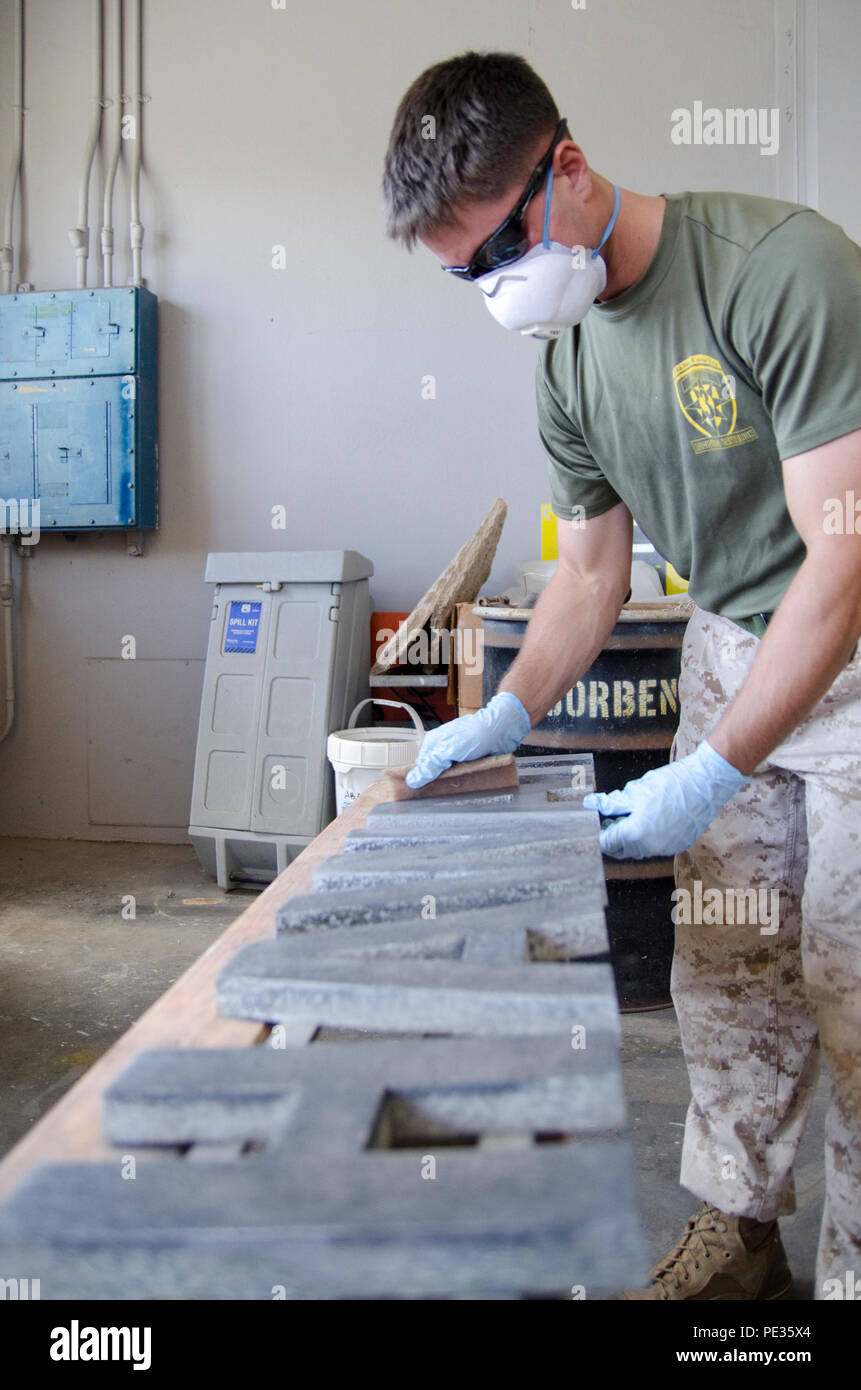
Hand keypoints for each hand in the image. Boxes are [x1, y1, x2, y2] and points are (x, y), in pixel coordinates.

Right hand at [405, 692, 530, 788]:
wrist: (503, 728)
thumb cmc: (477, 733)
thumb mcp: (449, 750)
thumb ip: (431, 765)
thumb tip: (412, 780)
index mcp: (433, 744)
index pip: (420, 767)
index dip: (420, 781)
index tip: (420, 794)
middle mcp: (443, 749)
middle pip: (435, 773)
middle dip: (439, 784)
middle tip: (442, 794)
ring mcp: (457, 755)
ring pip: (449, 775)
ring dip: (454, 783)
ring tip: (457, 791)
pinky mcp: (470, 761)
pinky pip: (463, 775)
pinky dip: (465, 781)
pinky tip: (468, 786)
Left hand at [582, 739, 747, 859]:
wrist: (705, 784)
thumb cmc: (670, 784)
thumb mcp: (635, 791)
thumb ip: (610, 803)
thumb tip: (590, 804)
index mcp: (634, 833)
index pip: (606, 843)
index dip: (600, 833)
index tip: (600, 823)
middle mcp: (650, 846)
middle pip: (622, 850)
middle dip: (615, 836)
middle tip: (616, 818)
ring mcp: (666, 848)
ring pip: (640, 850)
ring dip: (633, 838)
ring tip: (635, 815)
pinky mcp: (680, 845)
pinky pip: (658, 847)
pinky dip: (651, 838)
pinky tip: (654, 819)